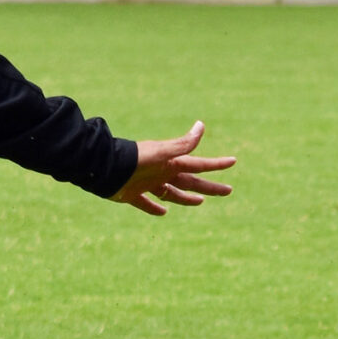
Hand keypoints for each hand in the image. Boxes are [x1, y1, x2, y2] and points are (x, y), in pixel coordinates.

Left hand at [113, 120, 235, 215]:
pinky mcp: (132, 195)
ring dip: (186, 198)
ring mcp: (148, 184)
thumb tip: (201, 125)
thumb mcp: (162, 152)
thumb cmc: (135, 158)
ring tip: (199, 202)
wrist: (104, 168)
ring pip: (173, 193)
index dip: (216, 164)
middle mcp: (162, 172)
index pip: (199, 164)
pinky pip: (147, 204)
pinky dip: (155, 209)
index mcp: (171, 162)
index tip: (233, 161)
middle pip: (191, 182)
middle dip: (210, 187)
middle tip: (228, 190)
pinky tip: (163, 213)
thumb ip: (182, 144)